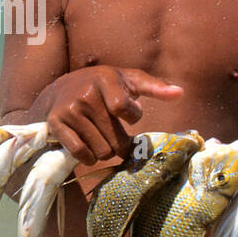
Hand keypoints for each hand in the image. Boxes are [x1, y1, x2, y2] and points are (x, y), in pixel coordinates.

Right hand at [37, 66, 181, 164]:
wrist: (58, 90)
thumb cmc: (102, 86)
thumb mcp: (127, 80)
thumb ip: (154, 86)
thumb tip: (180, 93)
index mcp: (106, 79)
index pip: (126, 110)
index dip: (132, 118)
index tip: (128, 114)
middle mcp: (86, 93)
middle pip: (116, 140)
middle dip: (120, 144)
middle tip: (115, 135)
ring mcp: (70, 110)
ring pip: (101, 151)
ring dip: (104, 151)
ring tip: (101, 138)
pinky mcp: (57, 124)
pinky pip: (81, 153)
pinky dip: (88, 158)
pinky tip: (89, 148)